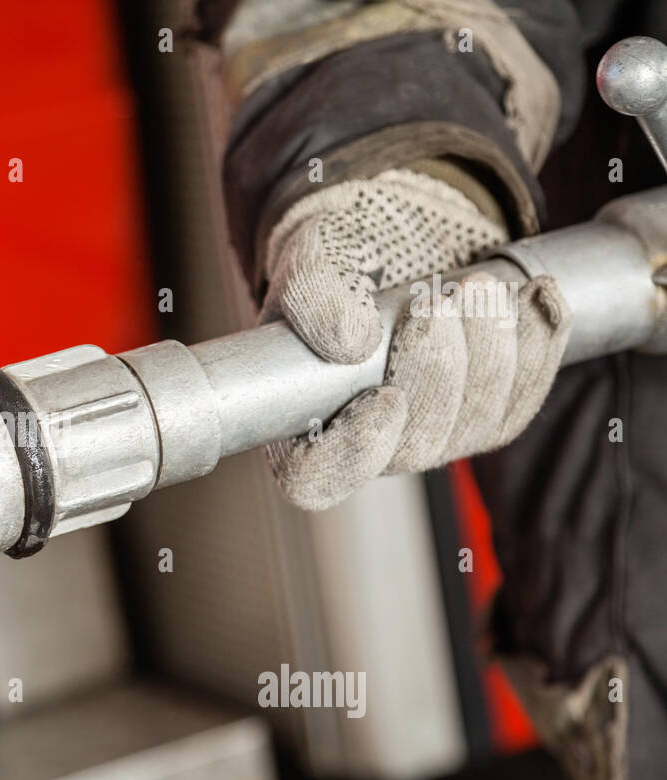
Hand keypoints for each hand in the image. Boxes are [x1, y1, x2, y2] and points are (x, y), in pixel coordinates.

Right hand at [260, 169, 570, 509]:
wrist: (393, 239)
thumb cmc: (337, 262)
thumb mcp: (308, 260)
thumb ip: (312, 296)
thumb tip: (352, 343)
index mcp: (304, 425)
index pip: (317, 478)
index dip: (354, 454)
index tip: (385, 397)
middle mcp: (370, 445)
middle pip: (415, 448)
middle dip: (438, 372)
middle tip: (439, 301)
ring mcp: (434, 435)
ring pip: (476, 425)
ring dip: (490, 351)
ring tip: (478, 285)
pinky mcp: (487, 414)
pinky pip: (522, 400)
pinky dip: (538, 344)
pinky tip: (537, 295)